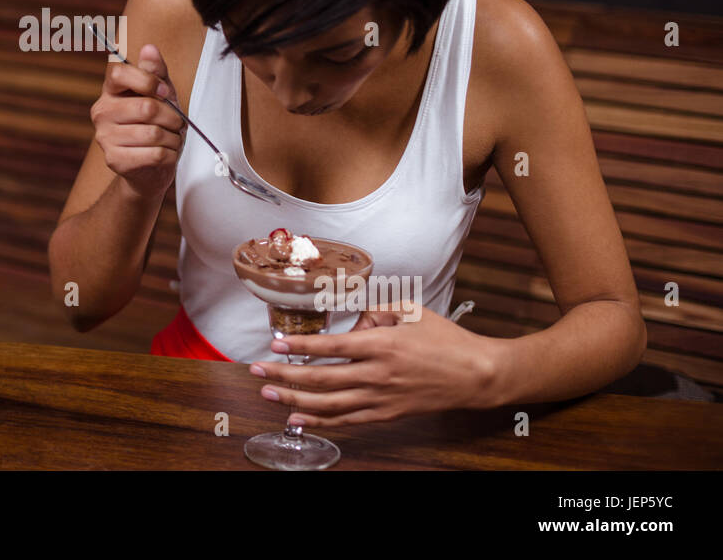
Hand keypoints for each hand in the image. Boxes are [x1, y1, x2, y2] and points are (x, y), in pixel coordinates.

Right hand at [90, 42, 185, 198]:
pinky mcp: (115, 160)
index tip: (163, 91)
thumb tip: (149, 48)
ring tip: (172, 139)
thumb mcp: (161, 94)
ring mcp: (105, 138)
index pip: (119, 73)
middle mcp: (101, 112)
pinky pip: (154, 154)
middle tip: (177, 123)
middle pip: (146, 108)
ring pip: (153, 133)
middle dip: (172, 117)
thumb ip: (155, 71)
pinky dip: (170, 154)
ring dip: (173, 138)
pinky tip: (166, 153)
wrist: (149, 168)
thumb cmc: (156, 125)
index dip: (146, 80)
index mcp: (110, 92)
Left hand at [248, 304, 501, 426]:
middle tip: (256, 369)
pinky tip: (298, 417)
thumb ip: (375, 311)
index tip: (275, 343)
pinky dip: (320, 421)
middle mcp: (377, 374)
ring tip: (267, 393)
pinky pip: (347, 420)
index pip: (331, 347)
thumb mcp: (410, 310)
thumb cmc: (444, 339)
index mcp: (381, 344)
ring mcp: (381, 398)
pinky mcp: (387, 414)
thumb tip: (351, 322)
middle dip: (284, 374)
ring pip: (328, 404)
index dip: (299, 346)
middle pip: (321, 378)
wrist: (476, 375)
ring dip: (294, 399)